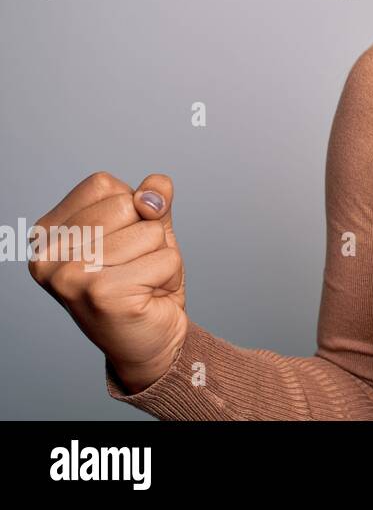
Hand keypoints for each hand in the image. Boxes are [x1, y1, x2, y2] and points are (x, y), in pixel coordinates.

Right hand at [29, 172, 188, 393]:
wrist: (148, 343)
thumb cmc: (143, 283)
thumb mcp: (148, 230)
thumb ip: (152, 199)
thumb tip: (153, 192)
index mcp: (47, 232)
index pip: (103, 185)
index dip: (130, 208)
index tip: (120, 245)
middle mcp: (47, 255)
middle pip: (128, 205)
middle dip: (148, 235)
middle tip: (134, 269)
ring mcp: (69, 275)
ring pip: (150, 231)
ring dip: (159, 258)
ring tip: (140, 283)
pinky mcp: (101, 293)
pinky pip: (166, 258)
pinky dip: (169, 276)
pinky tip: (148, 297)